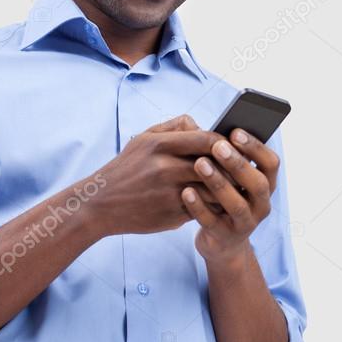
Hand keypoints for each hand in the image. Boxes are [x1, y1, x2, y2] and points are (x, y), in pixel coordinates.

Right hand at [88, 115, 225, 236]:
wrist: (99, 204)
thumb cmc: (126, 168)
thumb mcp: (144, 138)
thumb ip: (175, 127)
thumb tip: (203, 125)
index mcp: (160, 144)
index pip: (207, 138)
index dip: (225, 142)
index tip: (232, 145)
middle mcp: (165, 168)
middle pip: (215, 165)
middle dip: (231, 167)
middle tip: (241, 167)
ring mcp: (169, 193)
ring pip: (214, 190)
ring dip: (227, 189)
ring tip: (234, 186)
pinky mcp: (171, 215)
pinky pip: (204, 209)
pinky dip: (213, 206)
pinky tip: (217, 203)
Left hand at [181, 128, 279, 263]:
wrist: (221, 242)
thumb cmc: (223, 198)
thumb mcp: (233, 180)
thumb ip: (229, 160)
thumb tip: (214, 132)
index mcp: (266, 185)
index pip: (271, 163)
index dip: (255, 147)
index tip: (235, 131)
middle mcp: (261, 205)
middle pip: (257, 183)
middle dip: (237, 163)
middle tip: (217, 146)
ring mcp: (245, 224)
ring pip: (236, 204)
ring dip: (218, 182)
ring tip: (199, 164)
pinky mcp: (225, 237)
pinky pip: (212, 222)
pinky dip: (199, 206)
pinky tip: (186, 191)